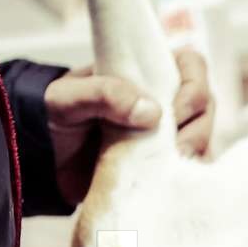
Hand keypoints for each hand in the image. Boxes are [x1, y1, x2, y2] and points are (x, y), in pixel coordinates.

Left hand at [43, 48, 214, 202]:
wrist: (41, 160)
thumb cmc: (54, 117)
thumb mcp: (67, 97)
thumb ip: (103, 94)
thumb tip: (152, 112)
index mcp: (146, 73)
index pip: (191, 65)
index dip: (194, 85)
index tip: (175, 110)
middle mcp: (164, 101)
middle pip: (206, 105)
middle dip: (197, 128)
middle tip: (173, 148)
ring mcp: (167, 135)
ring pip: (204, 138)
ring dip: (194, 153)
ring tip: (165, 167)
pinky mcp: (163, 166)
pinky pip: (191, 170)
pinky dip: (187, 178)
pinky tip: (167, 181)